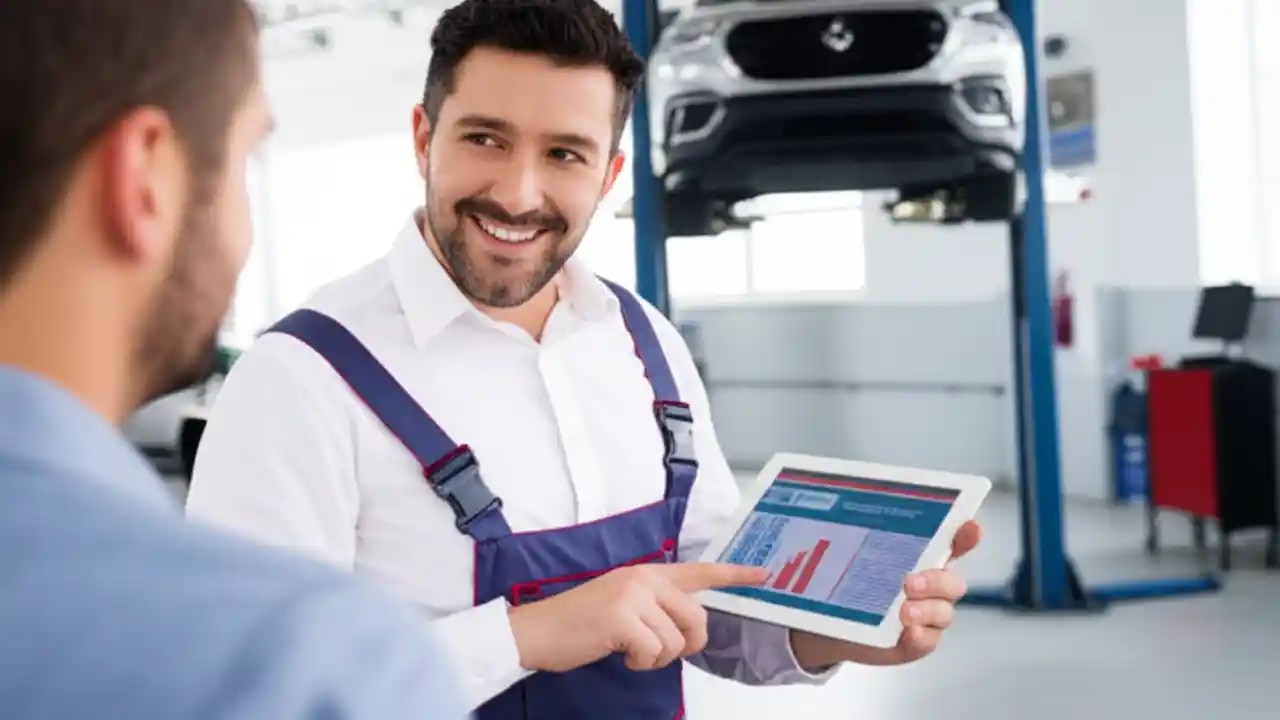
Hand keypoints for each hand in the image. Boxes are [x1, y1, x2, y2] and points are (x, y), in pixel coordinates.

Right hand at [509, 562, 767, 673]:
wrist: (537, 631)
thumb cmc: (578, 624)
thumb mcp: (622, 603)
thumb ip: (656, 605)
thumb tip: (688, 627)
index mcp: (647, 573)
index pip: (699, 571)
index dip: (734, 574)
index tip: (764, 575)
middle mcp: (644, 578)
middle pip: (697, 619)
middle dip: (685, 644)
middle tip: (654, 650)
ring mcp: (633, 595)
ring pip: (676, 641)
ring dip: (656, 657)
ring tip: (629, 649)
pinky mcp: (622, 618)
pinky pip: (654, 653)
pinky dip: (640, 664)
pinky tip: (620, 655)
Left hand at [790, 520, 982, 668]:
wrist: (829, 624)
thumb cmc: (847, 582)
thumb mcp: (851, 553)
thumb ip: (859, 532)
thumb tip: (834, 495)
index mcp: (921, 557)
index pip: (953, 543)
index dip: (966, 535)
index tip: (971, 527)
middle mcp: (931, 586)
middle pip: (952, 582)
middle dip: (936, 580)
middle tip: (909, 582)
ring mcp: (926, 616)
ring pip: (944, 613)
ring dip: (927, 611)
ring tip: (904, 612)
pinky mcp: (915, 642)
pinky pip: (928, 641)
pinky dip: (920, 637)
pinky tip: (907, 631)